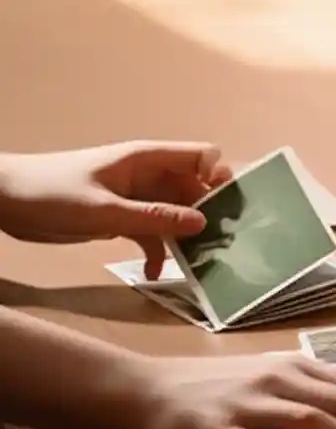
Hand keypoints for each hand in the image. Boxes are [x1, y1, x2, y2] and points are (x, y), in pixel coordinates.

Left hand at [0, 140, 232, 278]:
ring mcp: (136, 197)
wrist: (4, 201)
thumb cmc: (51, 194)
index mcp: (147, 159)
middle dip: (209, 213)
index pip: (201, 157)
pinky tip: (153, 271)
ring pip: (176, 213)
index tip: (220, 208)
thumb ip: (154, 217)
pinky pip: (152, 232)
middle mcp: (148, 176)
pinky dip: (157, 250)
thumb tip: (203, 222)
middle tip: (220, 242)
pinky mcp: (121, 218)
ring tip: (195, 263)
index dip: (217, 177)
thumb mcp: (105, 211)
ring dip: (184, 237)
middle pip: (194, 188)